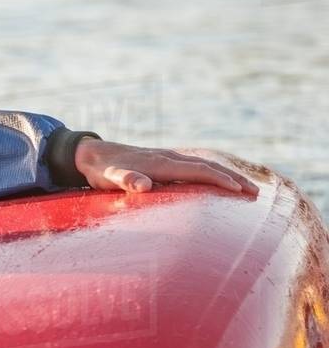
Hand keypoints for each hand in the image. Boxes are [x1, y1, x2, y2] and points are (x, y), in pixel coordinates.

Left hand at [75, 138, 259, 194]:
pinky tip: (219, 181)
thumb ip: (125, 180)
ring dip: (227, 175)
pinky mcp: (164, 161)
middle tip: (256, 194)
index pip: (198, 171)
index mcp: (161, 163)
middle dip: (233, 179)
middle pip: (208, 166)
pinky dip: (213, 172)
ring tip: (246, 189)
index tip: (239, 191)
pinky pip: (195, 166)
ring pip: (204, 164)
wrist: (90, 153)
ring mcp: (168, 158)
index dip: (219, 180)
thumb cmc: (100, 170)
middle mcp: (169, 157)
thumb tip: (143, 185)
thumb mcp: (109, 178)